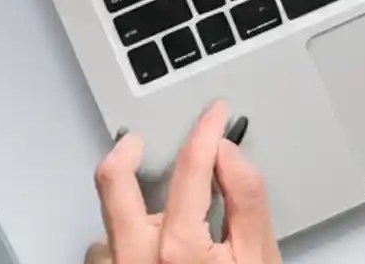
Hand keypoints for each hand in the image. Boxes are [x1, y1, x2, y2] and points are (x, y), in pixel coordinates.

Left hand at [87, 102, 281, 263]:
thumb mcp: (261, 257)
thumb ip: (247, 198)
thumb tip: (228, 153)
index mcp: (179, 247)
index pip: (190, 166)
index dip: (205, 130)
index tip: (213, 116)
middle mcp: (138, 262)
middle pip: (114, 185)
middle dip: (124, 153)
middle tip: (136, 141)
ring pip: (104, 229)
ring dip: (127, 218)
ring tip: (156, 222)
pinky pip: (103, 261)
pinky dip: (120, 252)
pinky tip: (145, 259)